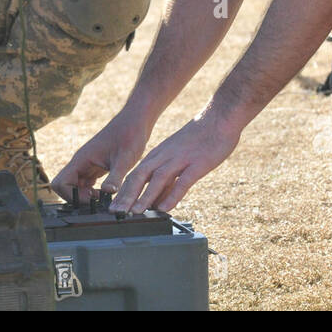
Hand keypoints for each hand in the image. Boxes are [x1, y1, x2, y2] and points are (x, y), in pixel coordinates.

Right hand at [52, 109, 152, 202]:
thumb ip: (115, 177)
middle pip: (64, 187)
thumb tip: (107, 193)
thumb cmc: (130, 135)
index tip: (91, 199)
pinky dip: (92, 193)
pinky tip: (107, 194)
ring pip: (75, 187)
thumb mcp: (125, 159)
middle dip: (77, 198)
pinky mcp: (95, 167)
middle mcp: (81, 163)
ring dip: (85, 197)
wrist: (136, 122)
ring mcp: (87, 165)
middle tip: (97, 201)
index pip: (60, 183)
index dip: (72, 196)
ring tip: (104, 199)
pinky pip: (86, 184)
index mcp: (81, 159)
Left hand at [110, 113, 239, 213]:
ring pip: (158, 179)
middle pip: (140, 176)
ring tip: (135, 212)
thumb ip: (168, 179)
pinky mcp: (198, 163)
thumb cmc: (199, 139)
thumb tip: (159, 203)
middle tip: (115, 212)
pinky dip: (173, 194)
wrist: (219, 119)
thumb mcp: (177, 157)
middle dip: (127, 196)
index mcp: (159, 155)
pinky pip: (183, 181)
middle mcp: (165, 156)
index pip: (135, 175)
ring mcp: (181, 159)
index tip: (113, 207)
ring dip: (145, 196)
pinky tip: (166, 208)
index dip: (123, 192)